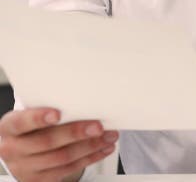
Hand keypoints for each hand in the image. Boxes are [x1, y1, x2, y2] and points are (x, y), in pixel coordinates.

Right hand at [0, 108, 117, 181]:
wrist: (21, 151)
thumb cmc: (32, 126)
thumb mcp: (33, 113)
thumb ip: (51, 107)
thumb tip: (85, 98)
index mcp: (9, 127)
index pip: (21, 122)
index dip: (38, 118)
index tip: (57, 114)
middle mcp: (13, 148)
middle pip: (47, 141)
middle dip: (76, 133)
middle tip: (98, 126)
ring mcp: (25, 167)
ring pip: (62, 158)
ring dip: (90, 146)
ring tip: (109, 135)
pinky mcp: (39, 179)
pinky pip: (69, 169)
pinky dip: (90, 157)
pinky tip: (104, 148)